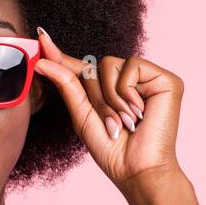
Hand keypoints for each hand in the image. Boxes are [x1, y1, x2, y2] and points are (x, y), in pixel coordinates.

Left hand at [33, 27, 185, 192]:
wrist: (137, 169)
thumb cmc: (111, 150)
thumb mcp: (82, 115)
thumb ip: (65, 85)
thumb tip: (42, 60)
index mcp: (110, 90)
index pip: (82, 67)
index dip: (61, 55)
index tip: (40, 35)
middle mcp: (130, 81)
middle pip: (94, 66)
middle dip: (95, 97)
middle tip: (111, 125)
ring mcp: (148, 78)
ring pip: (109, 63)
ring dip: (110, 98)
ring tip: (126, 121)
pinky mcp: (165, 78)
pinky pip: (130, 66)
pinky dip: (127, 92)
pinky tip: (140, 111)